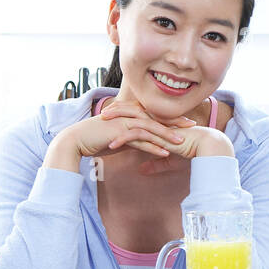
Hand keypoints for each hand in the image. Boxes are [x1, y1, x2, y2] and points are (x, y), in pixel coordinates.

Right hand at [46, 101, 195, 172]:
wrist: (77, 140)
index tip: (185, 121)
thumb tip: (145, 143)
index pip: (154, 115)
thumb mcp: (120, 137)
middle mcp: (129, 116)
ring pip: (150, 128)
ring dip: (166, 135)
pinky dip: (153, 146)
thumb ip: (133, 137)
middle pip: (156, 118)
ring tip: (181, 142)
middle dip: (175, 122)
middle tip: (192, 125)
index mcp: (130, 114)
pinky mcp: (119, 133)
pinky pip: (140, 140)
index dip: (170, 117)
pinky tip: (165, 153)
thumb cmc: (97, 139)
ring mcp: (124, 123)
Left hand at [96, 97, 233, 175]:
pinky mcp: (159, 135)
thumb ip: (155, 164)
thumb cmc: (193, 152)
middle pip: (133, 111)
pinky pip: (137, 135)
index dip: (126, 113)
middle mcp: (158, 122)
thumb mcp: (170, 160)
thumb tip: (142, 170)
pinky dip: (123, 139)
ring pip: (132, 120)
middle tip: (102, 114)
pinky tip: (111, 145)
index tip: (114, 116)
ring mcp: (158, 127)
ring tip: (100, 126)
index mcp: (161, 123)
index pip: (140, 113)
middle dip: (117, 111)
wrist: (207, 148)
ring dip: (115, 122)